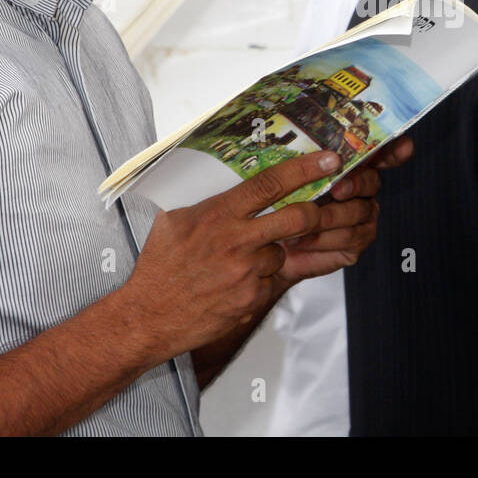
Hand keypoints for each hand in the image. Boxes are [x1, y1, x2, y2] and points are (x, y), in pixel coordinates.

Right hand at [121, 150, 341, 360]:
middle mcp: (237, 241)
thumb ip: (210, 204)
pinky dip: (257, 282)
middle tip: (314, 212)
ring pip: (280, 254)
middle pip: (297, 218)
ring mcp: (246, 273)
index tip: (330, 159)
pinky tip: (230, 286)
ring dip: (270, 255)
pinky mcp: (251, 300)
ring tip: (236, 264)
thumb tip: (232, 182)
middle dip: (313, 212)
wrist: (148, 317)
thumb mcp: (175, 222)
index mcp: (218, 214)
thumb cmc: (159, 266)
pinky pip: (268, 283)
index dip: (306, 169)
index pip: (271, 183)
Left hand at [274, 136, 413, 285]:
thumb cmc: (273, 203)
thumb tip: (310, 141)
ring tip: (298, 224)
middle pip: (371, 181)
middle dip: (356, 184)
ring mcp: (361, 217)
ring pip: (358, 212)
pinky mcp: (355, 244)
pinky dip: (323, 240)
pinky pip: (349, 239)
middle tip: (337, 189)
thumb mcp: (280, 174)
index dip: (394, 148)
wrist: (263, 246)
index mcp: (347, 165)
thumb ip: (299, 158)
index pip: (379, 152)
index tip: (404, 146)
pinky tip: (300, 241)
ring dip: (328, 218)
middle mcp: (361, 189)